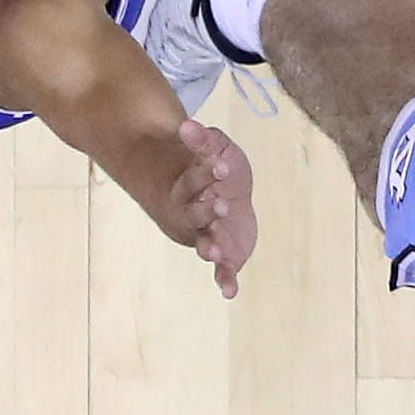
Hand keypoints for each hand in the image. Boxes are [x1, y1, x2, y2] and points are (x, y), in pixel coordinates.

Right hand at [169, 116, 256, 298]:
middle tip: (221, 205)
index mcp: (189, 188)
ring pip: (204, 243)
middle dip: (207, 211)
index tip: (220, 165)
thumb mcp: (218, 149)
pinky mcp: (225, 255)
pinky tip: (229, 291)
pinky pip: (222, 270)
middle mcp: (194, 215)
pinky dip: (225, 280)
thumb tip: (186, 123)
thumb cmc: (219, 171)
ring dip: (209, 247)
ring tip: (214, 250)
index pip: (193, 180)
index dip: (205, 173)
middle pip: (196, 214)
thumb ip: (204, 139)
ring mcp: (208, 236)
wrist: (229, 196)